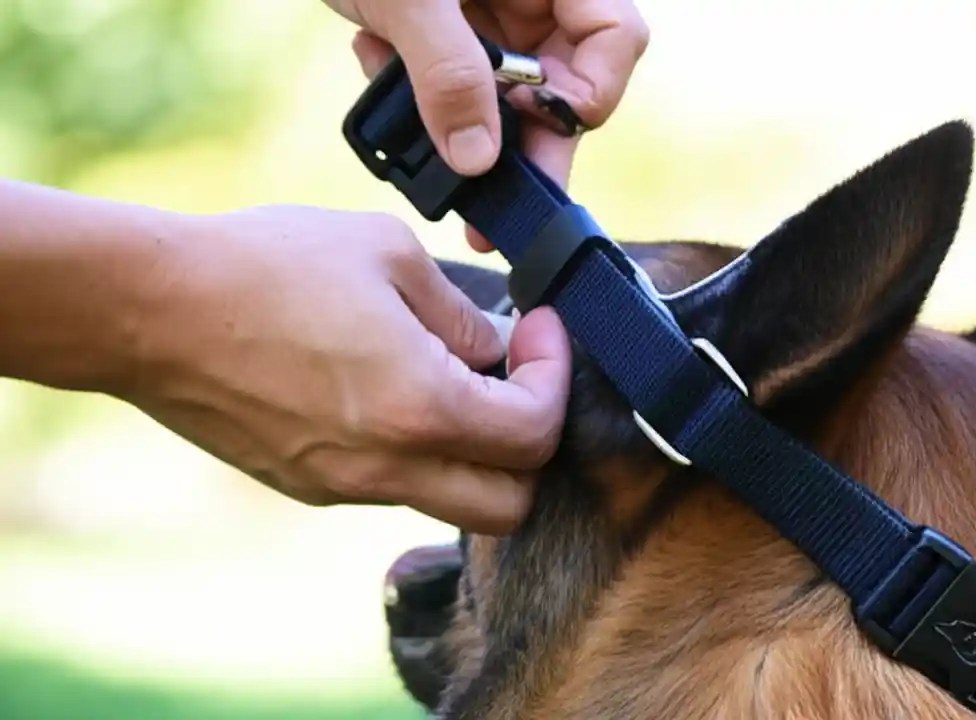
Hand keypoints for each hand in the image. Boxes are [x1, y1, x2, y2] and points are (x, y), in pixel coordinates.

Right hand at [128, 205, 570, 533]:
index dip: (556, 378)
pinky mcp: (307, 486)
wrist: (149, 308)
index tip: (540, 330)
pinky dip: (416, 453)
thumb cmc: (267, 266)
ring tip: (451, 377)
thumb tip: (499, 347)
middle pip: (509, 506)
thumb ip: (463, 315)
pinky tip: (391, 391)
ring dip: (473, 453)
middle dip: (530, 445)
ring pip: (449, 501)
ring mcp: (343, 488)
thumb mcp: (388, 255)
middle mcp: (387, 469)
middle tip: (515, 378)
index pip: (535, 435)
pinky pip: (391, 488)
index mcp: (421, 410)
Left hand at [323, 0, 648, 250]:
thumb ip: (448, 72)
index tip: (528, 118)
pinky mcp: (453, 31)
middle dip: (518, 138)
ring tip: (405, 112)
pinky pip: (459, 86)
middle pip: (568, 84)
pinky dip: (420, 92)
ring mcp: (496, 14)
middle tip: (484, 201)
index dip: (588, 92)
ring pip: (511, 98)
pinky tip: (378, 62)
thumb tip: (478, 160)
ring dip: (458, 118)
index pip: (615, 38)